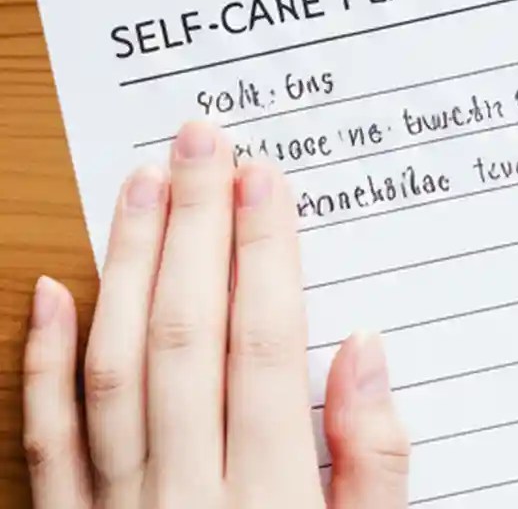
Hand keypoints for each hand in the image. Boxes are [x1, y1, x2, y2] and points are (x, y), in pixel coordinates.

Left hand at [22, 122, 409, 507]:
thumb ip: (374, 461)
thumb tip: (365, 350)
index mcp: (270, 496)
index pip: (264, 346)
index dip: (264, 253)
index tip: (263, 180)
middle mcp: (187, 493)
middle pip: (188, 335)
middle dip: (196, 227)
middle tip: (201, 144)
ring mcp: (121, 508)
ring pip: (116, 367)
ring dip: (129, 265)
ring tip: (143, 184)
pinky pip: (47, 436)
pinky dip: (43, 360)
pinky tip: (52, 290)